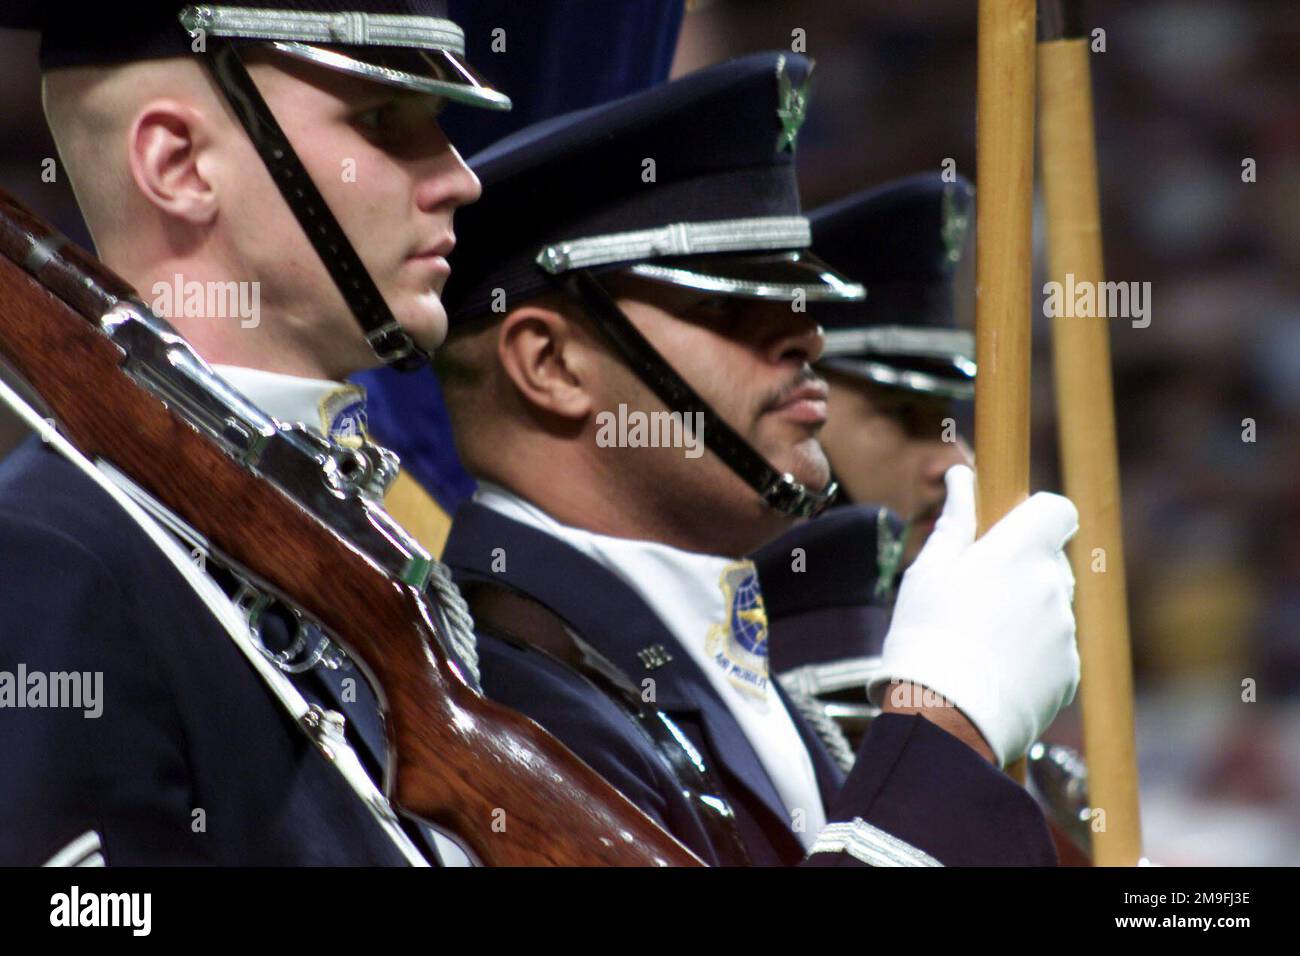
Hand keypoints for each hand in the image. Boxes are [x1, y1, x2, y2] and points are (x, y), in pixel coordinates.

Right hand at [868, 465, 1079, 766]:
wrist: (945, 716)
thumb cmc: (927, 635)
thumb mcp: (930, 571)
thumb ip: (956, 521)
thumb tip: (961, 475)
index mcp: (1021, 551)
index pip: (1057, 509)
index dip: (1037, 515)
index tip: (1009, 530)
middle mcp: (1054, 585)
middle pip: (1049, 560)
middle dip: (1022, 568)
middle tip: (977, 594)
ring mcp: (1066, 630)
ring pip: (1052, 606)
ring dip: (1026, 612)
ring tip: (979, 642)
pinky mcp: (1070, 671)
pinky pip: (1055, 648)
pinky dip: (1033, 652)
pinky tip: (994, 669)